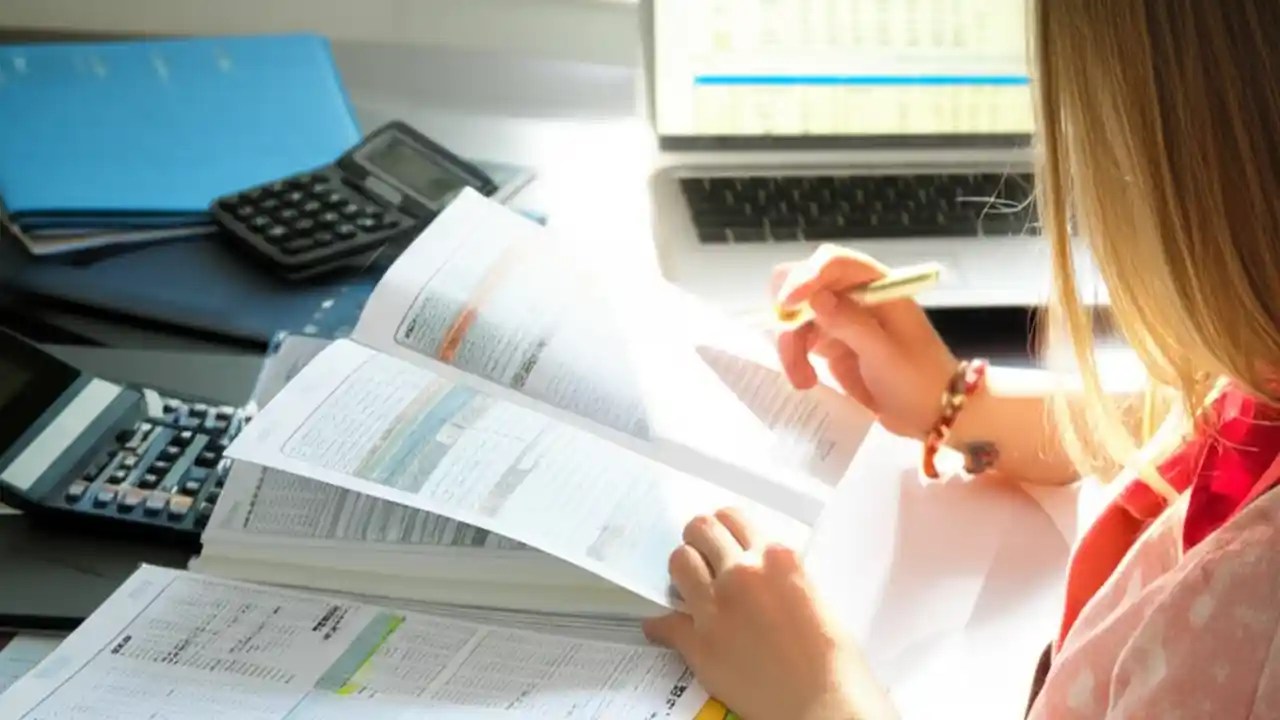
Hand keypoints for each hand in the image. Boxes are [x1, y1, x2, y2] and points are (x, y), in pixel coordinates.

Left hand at [643, 509, 895, 719]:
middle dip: (697, 540)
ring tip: (688, 587)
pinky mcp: (698, 643)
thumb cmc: (831, 658)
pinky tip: (666, 629)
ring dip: (681, 573)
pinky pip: (662, 622)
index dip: (722, 528)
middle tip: (701, 558)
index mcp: (775, 557)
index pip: (731, 516)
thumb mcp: (812, 594)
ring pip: (678, 562)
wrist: (823, 702)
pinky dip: (661, 625)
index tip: (720, 541)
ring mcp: (716, 606)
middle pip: (699, 529)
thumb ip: (778, 574)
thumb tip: (757, 571)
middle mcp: (742, 573)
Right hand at [773, 245, 957, 439]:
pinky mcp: (833, 345)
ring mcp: (842, 320)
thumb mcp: (885, 354)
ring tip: (802, 379)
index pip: (834, 263)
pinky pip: (800, 341)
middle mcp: (855, 296)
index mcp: (876, 287)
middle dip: (790, 310)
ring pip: (797, 316)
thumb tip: (814, 297)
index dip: (806, 276)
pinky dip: (795, 359)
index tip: (788, 305)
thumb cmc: (919, 380)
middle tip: (787, 338)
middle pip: (805, 283)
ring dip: (790, 344)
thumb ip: (850, 324)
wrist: (935, 414)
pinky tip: (804, 381)